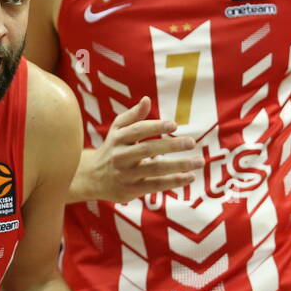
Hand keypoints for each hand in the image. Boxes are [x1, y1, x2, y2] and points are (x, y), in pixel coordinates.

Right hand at [76, 97, 199, 202]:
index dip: (156, 127)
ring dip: (179, 165)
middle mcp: (120, 156)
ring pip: (155, 169)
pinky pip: (156, 185)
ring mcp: (125, 174)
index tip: (174, 125)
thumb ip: (133, 116)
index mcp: (118, 138)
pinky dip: (174, 181)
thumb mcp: (117, 131)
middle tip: (192, 142)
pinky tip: (190, 177)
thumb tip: (147, 100)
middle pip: (147, 149)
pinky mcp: (131, 190)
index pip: (137, 130)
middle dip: (171, 146)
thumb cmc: (112, 149)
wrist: (92, 178)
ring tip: (199, 161)